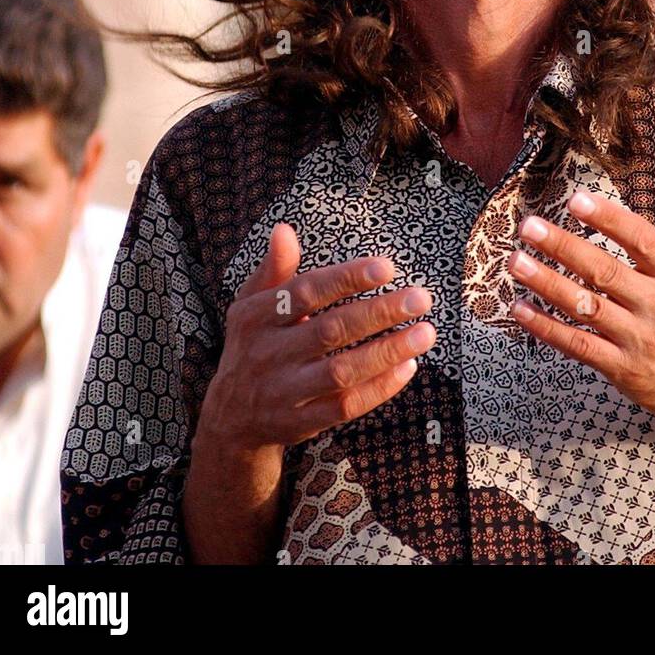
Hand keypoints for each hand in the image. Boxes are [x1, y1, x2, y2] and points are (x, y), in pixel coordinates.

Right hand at [203, 222, 436, 450]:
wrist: (230, 419)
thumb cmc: (252, 346)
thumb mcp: (251, 305)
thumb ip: (274, 269)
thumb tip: (284, 230)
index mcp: (256, 317)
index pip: (305, 292)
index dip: (346, 279)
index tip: (387, 267)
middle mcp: (268, 354)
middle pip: (330, 331)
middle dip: (379, 312)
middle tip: (420, 298)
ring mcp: (284, 392)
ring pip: (341, 372)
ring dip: (387, 351)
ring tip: (424, 333)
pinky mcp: (300, 423)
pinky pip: (345, 407)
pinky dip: (379, 388)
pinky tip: (407, 366)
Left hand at [507, 141, 654, 430]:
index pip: (641, 241)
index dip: (609, 219)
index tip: (575, 199)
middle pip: (606, 272)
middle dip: (565, 248)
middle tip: (528, 225)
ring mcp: (638, 339)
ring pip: (586, 308)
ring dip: (547, 284)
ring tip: (515, 260)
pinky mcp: (619, 368)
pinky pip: (578, 345)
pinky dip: (547, 328)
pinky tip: (519, 307)